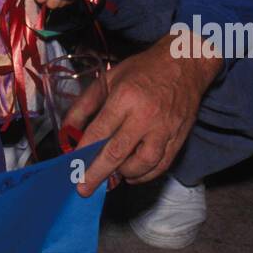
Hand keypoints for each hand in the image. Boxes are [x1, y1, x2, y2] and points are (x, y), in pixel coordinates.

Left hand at [65, 33, 221, 195]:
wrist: (185, 63)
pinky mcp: (179, 137)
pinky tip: (132, 175)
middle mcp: (145, 116)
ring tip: (112, 176)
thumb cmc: (143, 70)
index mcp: (125, 97)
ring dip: (124, 175)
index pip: (100, 131)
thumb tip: (68, 130)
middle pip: (118, 153)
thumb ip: (85, 105)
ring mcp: (164, 129)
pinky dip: (146, 175)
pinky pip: (162, 165)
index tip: (72, 167)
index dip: (84, 152)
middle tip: (83, 189)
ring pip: (143, 164)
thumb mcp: (108, 79)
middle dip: (97, 174)